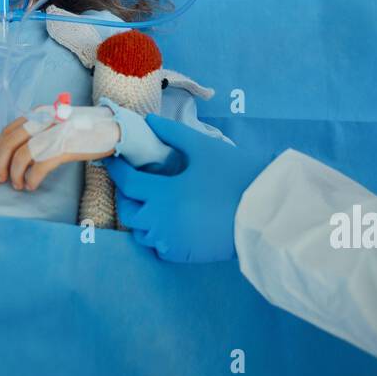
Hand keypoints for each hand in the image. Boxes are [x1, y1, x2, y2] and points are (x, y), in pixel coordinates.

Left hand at [0, 104, 118, 191]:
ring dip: (15, 174)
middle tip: (1, 178)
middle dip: (0, 163)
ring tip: (18, 185)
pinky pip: (39, 166)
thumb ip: (39, 131)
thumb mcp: (58, 122)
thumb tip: (16, 152)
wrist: (113, 128)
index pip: (8, 131)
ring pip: (21, 156)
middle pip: (9, 143)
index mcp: (39, 113)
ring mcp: (53, 133)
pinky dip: (32, 179)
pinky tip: (33, 185)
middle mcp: (43, 120)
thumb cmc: (85, 129)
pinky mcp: (65, 147)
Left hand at [105, 114, 265, 262]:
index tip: (111, 160)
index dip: (116, 170)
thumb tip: (150, 121)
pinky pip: (159, 248)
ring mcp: (172, 241)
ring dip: (142, 218)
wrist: (265, 210)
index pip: (127, 182)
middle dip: (127, 196)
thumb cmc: (234, 175)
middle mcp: (161, 221)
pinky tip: (169, 223)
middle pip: (128, 211)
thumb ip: (173, 133)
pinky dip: (158, 236)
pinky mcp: (184, 255)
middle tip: (134, 184)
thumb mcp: (203, 148)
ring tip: (152, 204)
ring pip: (142, 232)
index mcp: (163, 193)